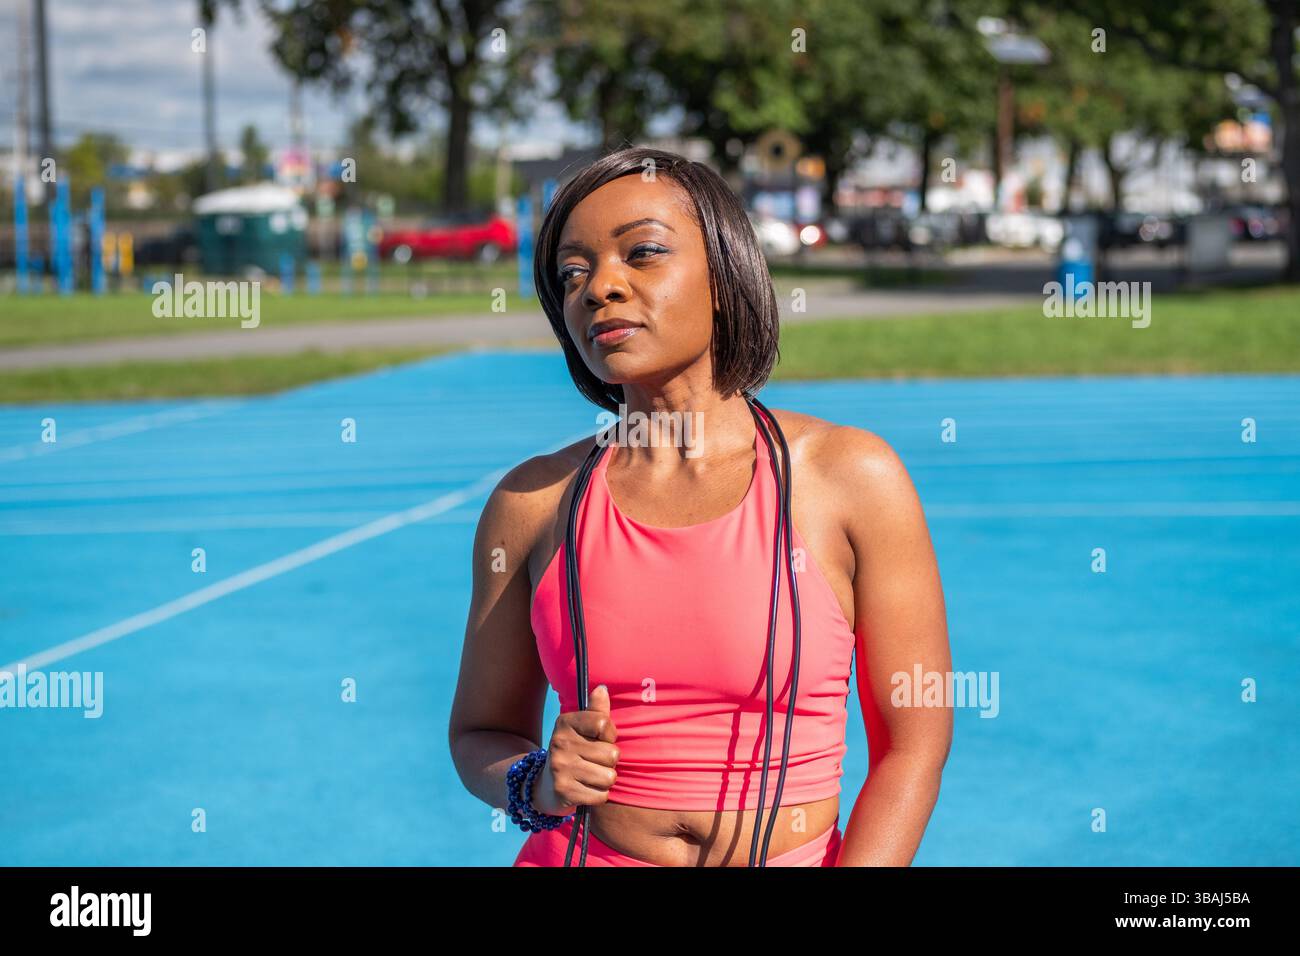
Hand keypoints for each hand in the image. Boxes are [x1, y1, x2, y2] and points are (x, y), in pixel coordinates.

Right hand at [532, 684, 618, 816]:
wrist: (545, 786)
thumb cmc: (574, 753)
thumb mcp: (581, 729)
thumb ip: (595, 711)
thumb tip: (602, 688)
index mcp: (565, 722)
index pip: (604, 723)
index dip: (610, 735)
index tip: (601, 740)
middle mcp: (560, 742)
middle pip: (612, 754)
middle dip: (609, 761)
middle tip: (594, 762)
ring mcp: (560, 767)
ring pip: (609, 776)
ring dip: (605, 780)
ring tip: (591, 776)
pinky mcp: (563, 790)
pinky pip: (601, 795)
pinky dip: (598, 795)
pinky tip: (586, 790)